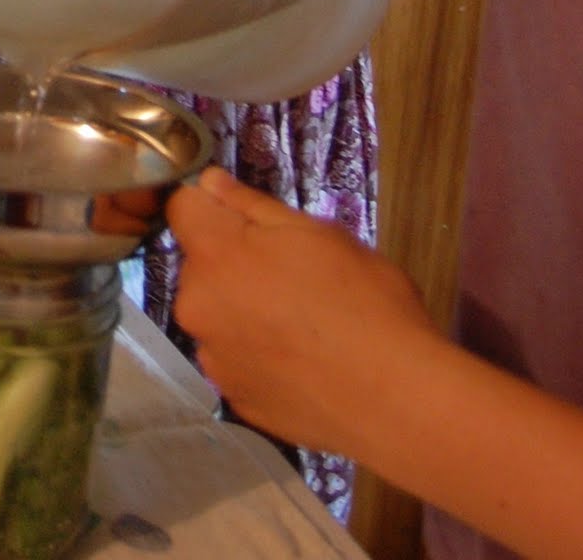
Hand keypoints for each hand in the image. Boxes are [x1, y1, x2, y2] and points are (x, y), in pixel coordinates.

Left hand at [170, 168, 439, 456]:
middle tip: (293, 277)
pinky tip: (301, 363)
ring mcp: (212, 358)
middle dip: (234, 262)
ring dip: (242, 310)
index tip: (249, 222)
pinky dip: (257, 355)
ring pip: (217, 313)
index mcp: (215, 255)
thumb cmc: (365, 303)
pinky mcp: (233, 398)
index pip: (183, 208)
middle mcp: (197, 306)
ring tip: (302, 327)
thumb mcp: (319, 235)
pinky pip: (234, 358)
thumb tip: (209, 182)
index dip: (213, 206)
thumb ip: (253, 205)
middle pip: (201, 264)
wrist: (398, 401)